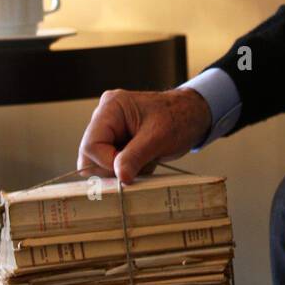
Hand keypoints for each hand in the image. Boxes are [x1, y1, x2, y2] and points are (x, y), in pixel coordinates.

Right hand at [77, 88, 212, 184]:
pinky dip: (128, 167)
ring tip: (146, 159)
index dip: (106, 163)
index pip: (91, 145)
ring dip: (122, 168)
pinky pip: (112, 162)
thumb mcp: (159, 138)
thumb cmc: (180, 117)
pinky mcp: (117, 139)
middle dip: (113, 167)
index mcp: (111, 108)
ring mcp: (111, 129)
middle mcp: (106, 116)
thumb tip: (119, 176)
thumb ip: (135, 156)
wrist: (194, 114)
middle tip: (138, 166)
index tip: (127, 171)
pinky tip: (145, 159)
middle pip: (90, 155)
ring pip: (100, 162)